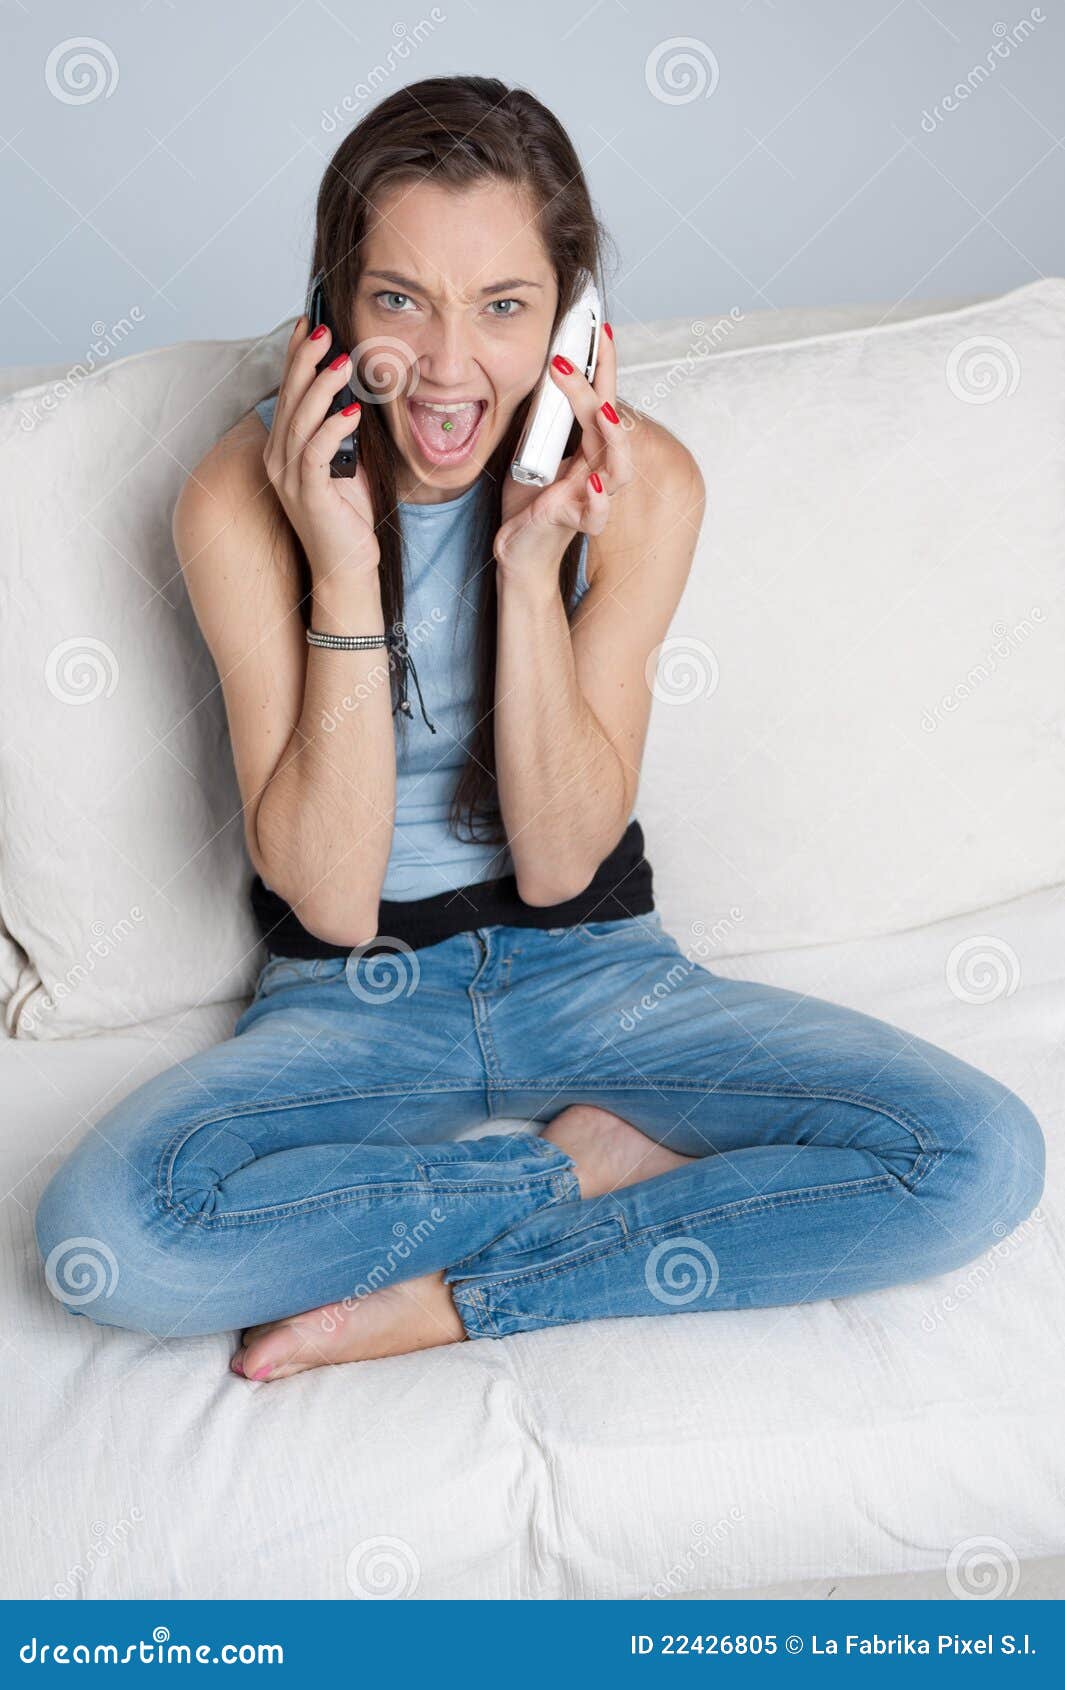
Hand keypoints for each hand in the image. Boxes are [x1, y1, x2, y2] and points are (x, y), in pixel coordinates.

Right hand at [262, 315, 377, 578]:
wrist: (347, 565)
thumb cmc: (348, 515)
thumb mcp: (347, 462)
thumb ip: (342, 430)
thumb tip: (354, 390)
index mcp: (283, 448)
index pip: (288, 392)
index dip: (296, 357)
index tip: (310, 324)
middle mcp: (278, 459)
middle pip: (289, 399)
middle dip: (305, 360)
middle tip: (323, 329)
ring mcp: (288, 477)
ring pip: (301, 420)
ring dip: (322, 387)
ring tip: (343, 361)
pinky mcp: (307, 494)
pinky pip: (316, 452)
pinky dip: (333, 427)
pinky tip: (352, 410)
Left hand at [494, 317, 633, 579]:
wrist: (519, 552)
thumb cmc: (529, 504)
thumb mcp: (530, 453)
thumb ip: (540, 423)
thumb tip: (537, 378)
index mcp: (587, 451)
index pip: (601, 402)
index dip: (603, 368)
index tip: (600, 331)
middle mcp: (594, 471)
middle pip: (611, 427)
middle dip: (599, 389)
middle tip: (569, 361)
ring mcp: (588, 497)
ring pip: (618, 468)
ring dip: (612, 437)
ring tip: (601, 411)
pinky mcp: (571, 523)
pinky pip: (596, 515)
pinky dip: (598, 499)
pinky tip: (593, 481)